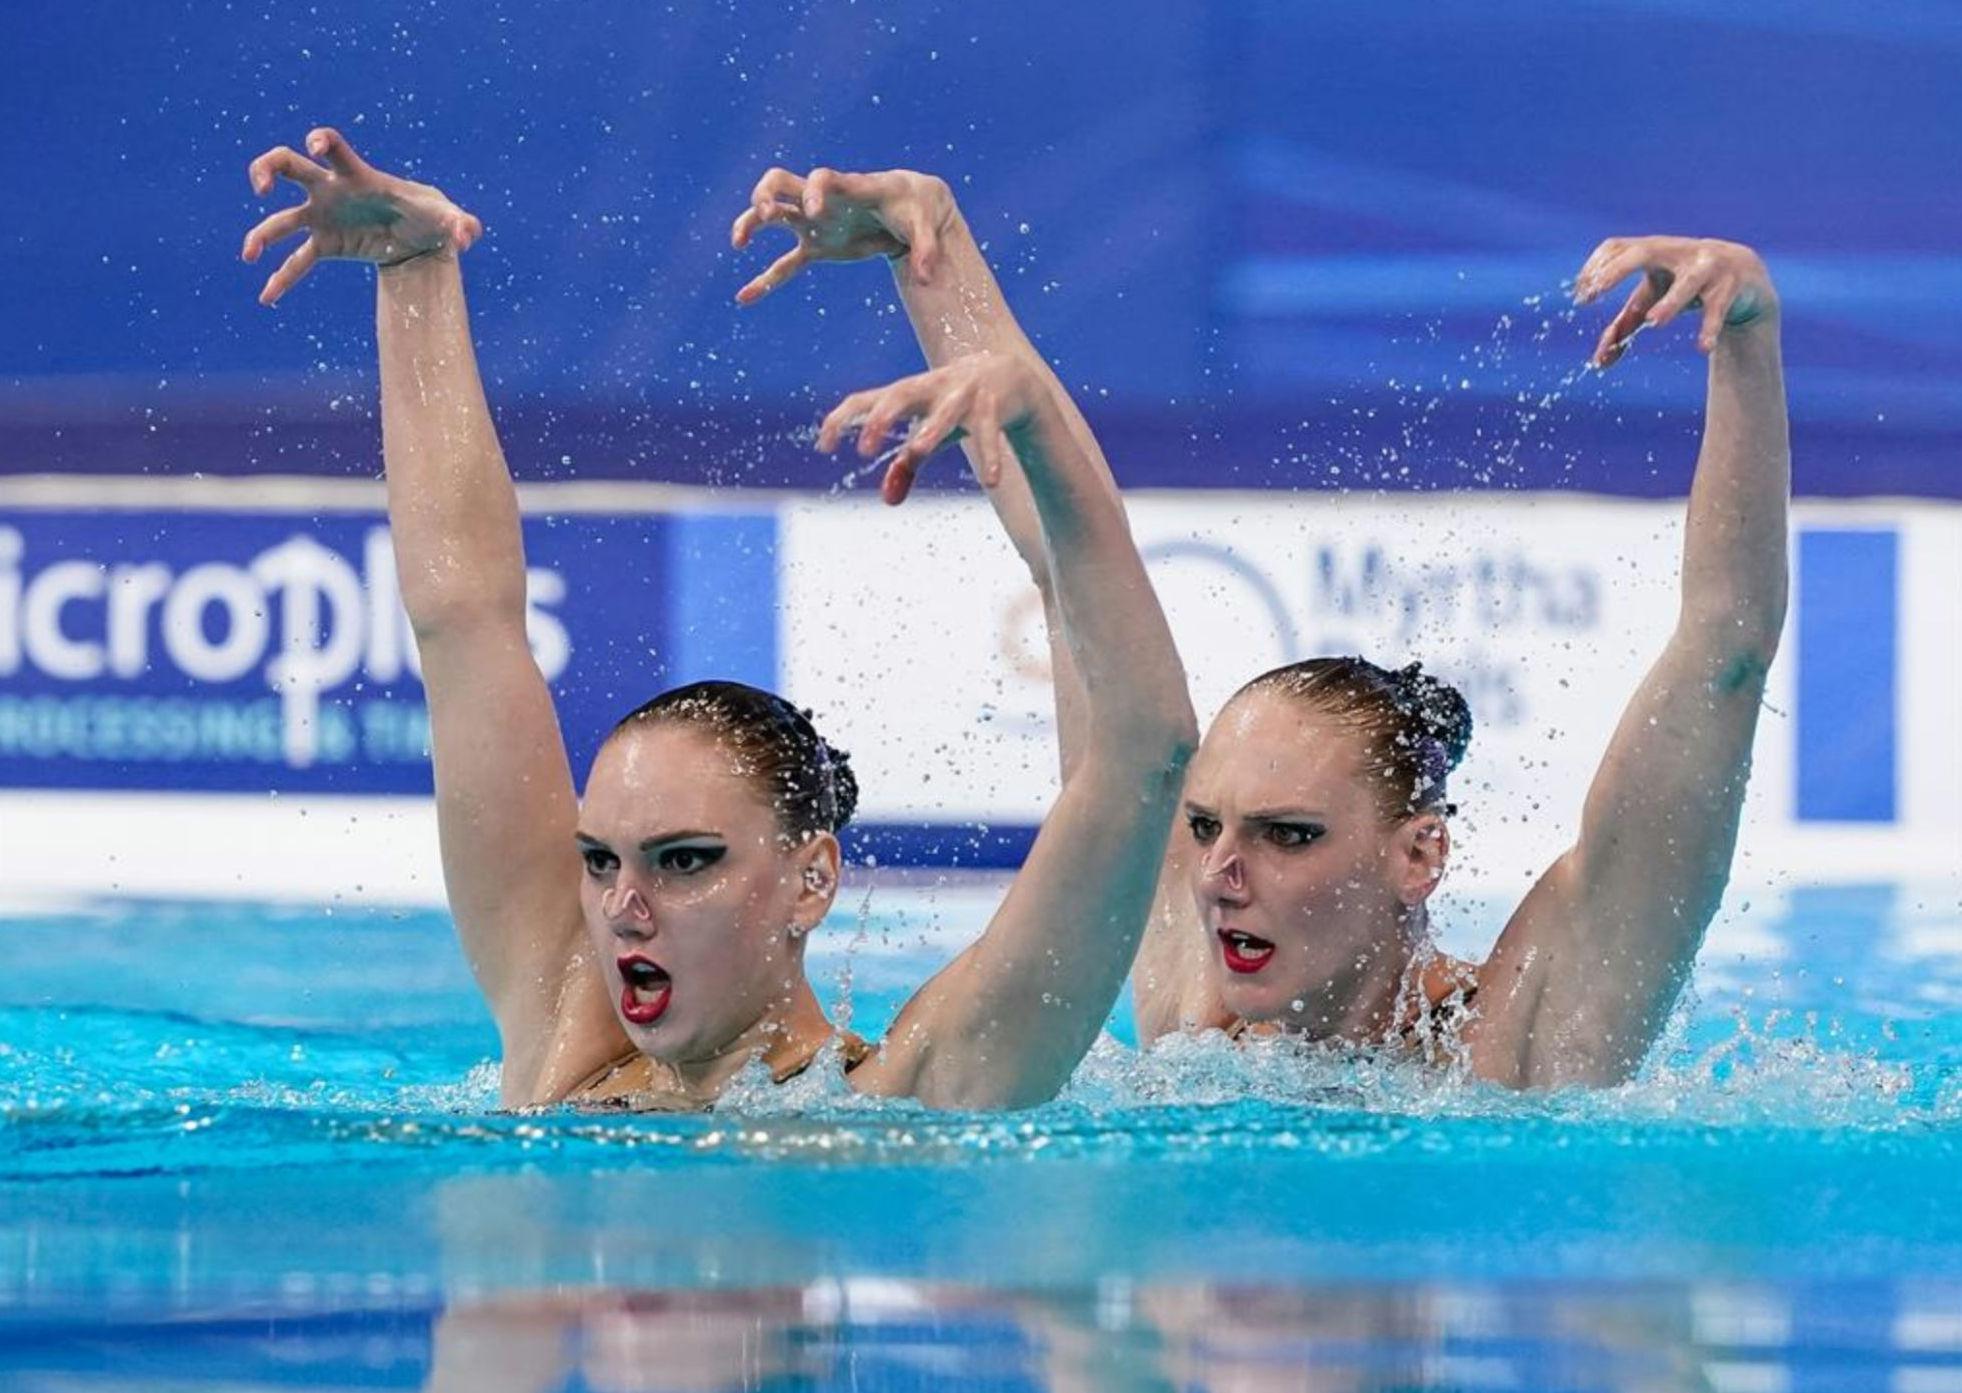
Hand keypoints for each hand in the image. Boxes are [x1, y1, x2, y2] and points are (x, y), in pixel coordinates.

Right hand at [241, 127, 482, 304]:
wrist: (421, 238)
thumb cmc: (430, 215)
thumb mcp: (448, 217)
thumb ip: (460, 222)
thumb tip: (469, 234)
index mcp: (357, 175)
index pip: (332, 148)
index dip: (321, 140)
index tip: (314, 145)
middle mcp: (331, 191)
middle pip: (287, 165)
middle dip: (266, 169)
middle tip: (261, 188)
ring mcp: (323, 218)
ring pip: (281, 221)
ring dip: (262, 235)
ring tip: (249, 255)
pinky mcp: (326, 246)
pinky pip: (297, 263)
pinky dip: (282, 280)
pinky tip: (267, 299)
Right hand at [731, 165, 955, 303]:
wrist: (910, 211)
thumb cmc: (917, 210)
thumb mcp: (926, 226)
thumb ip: (926, 249)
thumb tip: (928, 277)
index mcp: (849, 189)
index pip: (822, 178)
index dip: (813, 188)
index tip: (813, 208)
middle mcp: (823, 202)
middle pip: (780, 183)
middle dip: (766, 195)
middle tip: (764, 214)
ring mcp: (815, 224)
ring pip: (772, 217)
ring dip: (750, 224)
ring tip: (738, 243)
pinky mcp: (817, 247)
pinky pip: (784, 265)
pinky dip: (765, 281)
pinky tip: (743, 298)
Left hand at [816, 351, 1043, 505]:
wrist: (1010, 374)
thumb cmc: (957, 405)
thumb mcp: (930, 432)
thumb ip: (908, 465)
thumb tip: (888, 501)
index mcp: (908, 392)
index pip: (866, 400)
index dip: (842, 419)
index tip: (824, 446)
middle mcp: (931, 388)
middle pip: (900, 395)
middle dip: (882, 418)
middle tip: (865, 449)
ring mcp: (963, 394)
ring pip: (944, 413)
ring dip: (931, 431)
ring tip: (917, 451)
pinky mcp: (993, 405)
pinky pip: (989, 431)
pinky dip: (991, 454)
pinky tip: (991, 480)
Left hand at [1575, 236, 1776, 367]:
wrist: (1743, 275)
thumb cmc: (1682, 285)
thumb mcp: (1651, 300)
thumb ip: (1624, 327)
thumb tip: (1597, 363)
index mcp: (1652, 250)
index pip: (1616, 247)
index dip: (1597, 267)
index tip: (1581, 296)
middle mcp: (1677, 252)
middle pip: (1643, 253)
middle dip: (1618, 270)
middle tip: (1596, 291)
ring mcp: (1706, 266)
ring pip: (1688, 283)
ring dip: (1671, 302)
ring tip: (1654, 322)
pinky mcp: (1730, 285)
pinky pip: (1718, 307)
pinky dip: (1710, 327)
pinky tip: (1703, 348)